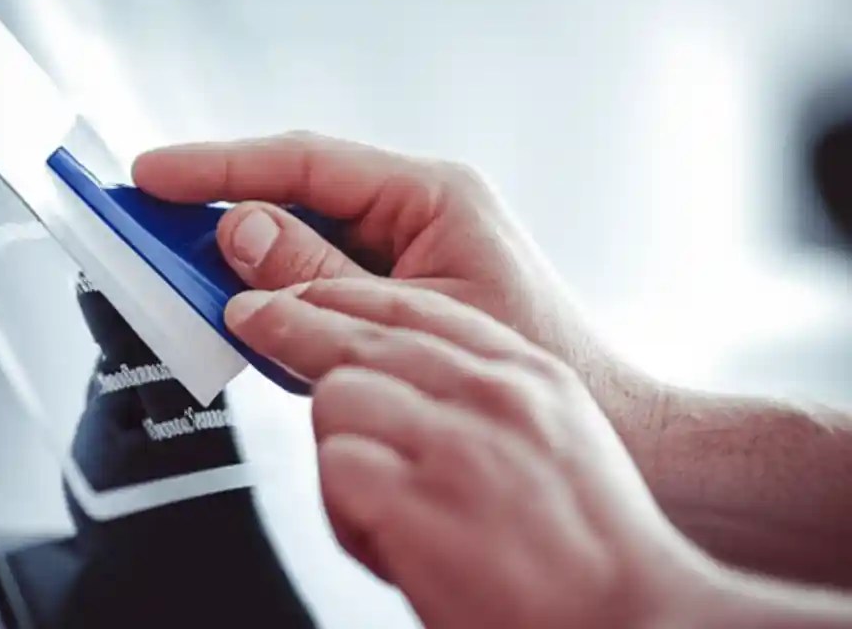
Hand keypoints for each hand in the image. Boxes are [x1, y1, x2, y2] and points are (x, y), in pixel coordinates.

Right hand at [133, 132, 658, 456]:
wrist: (603, 426)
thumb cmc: (534, 363)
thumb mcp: (411, 315)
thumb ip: (318, 278)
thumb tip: (239, 235)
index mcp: (430, 194)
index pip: (302, 164)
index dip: (219, 167)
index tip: (156, 175)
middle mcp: (413, 212)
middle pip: (290, 197)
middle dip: (215, 211)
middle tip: (145, 224)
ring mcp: (402, 251)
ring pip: (296, 243)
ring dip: (240, 262)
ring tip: (184, 278)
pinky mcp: (392, 292)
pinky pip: (315, 283)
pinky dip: (274, 301)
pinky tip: (247, 317)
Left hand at [222, 278, 722, 627]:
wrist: (637, 620)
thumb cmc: (593, 544)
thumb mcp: (558, 436)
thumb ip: (481, 395)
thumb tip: (404, 372)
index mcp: (526, 373)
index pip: (417, 308)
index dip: (344, 294)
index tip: (300, 291)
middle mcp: (491, 396)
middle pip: (359, 334)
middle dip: (293, 322)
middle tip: (250, 316)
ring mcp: (454, 445)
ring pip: (336, 396)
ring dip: (336, 445)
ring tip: (372, 497)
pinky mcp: (417, 503)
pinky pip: (335, 469)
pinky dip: (342, 509)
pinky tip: (380, 536)